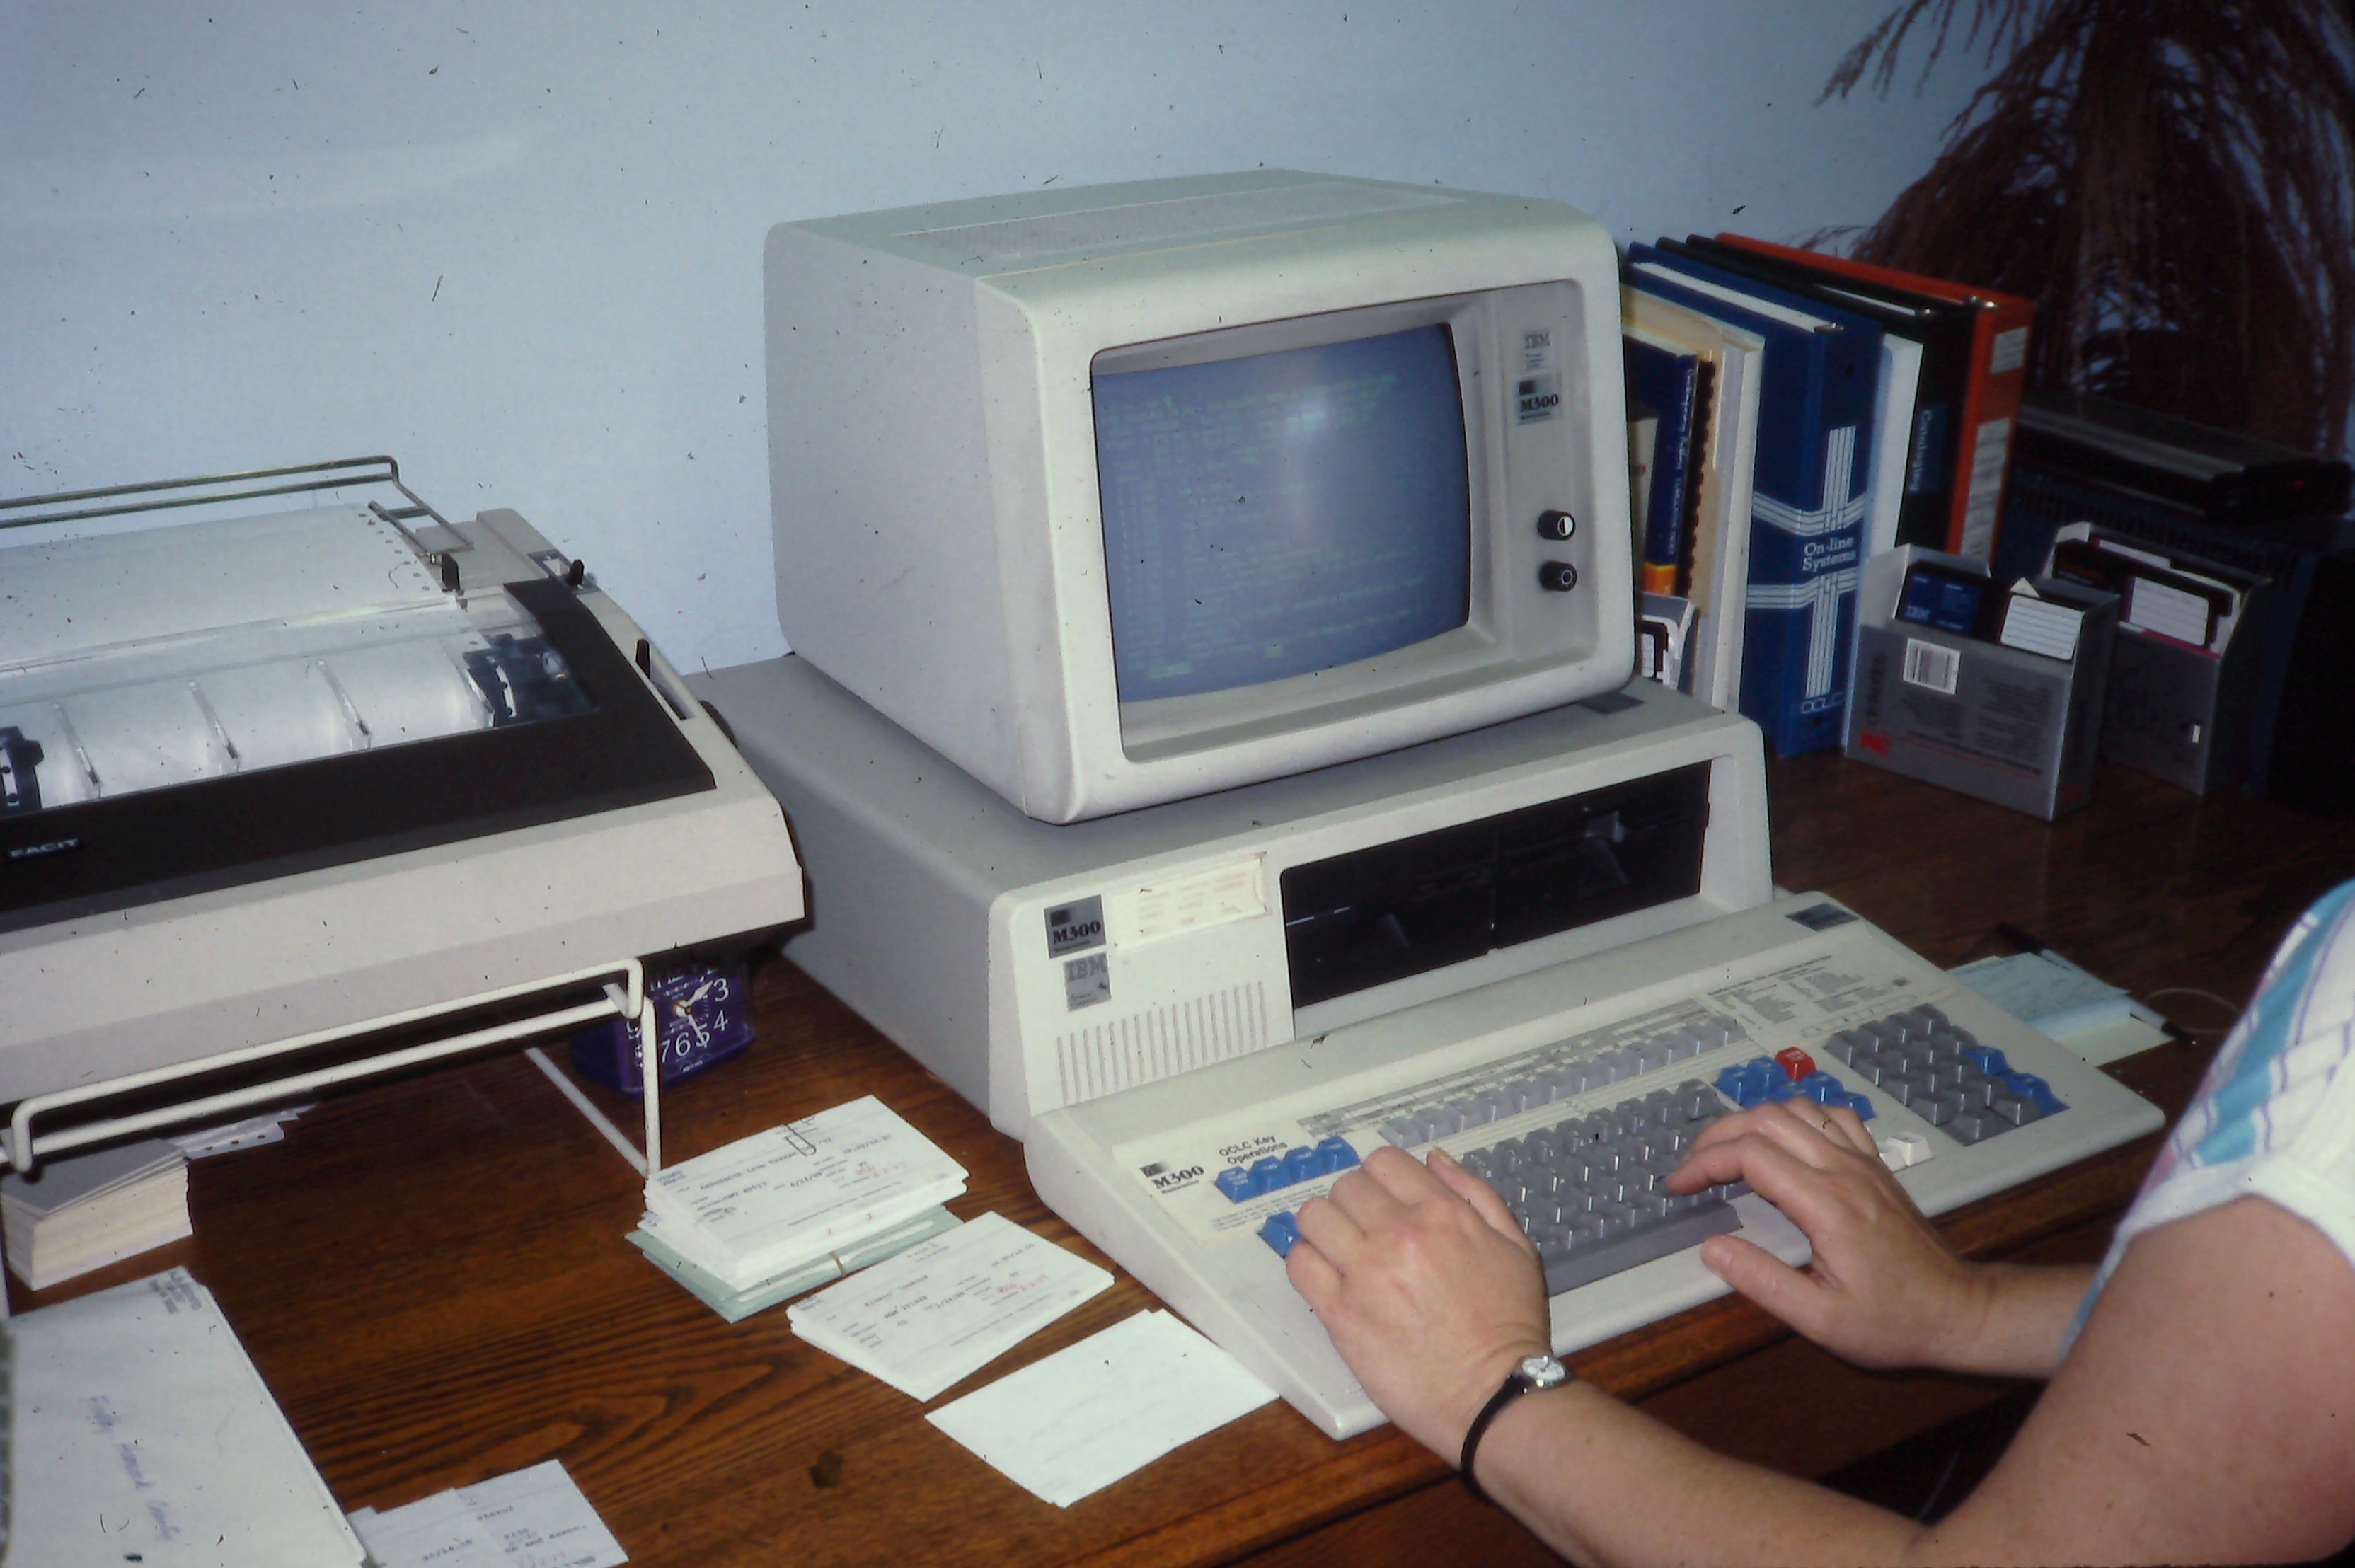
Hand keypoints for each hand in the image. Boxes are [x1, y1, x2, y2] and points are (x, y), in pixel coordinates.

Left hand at [1284, 1146, 1551, 1458]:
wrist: (1494, 1394)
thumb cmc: (1510, 1324)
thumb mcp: (1515, 1246)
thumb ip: (1475, 1194)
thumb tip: (1434, 1159)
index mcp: (1440, 1212)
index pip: (1382, 1162)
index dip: (1380, 1178)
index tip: (1385, 1201)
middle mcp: (1397, 1234)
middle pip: (1345, 1187)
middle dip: (1354, 1204)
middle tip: (1366, 1233)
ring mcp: (1363, 1272)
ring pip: (1313, 1217)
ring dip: (1325, 1229)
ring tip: (1341, 1253)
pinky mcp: (1339, 1313)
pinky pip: (1299, 1264)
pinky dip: (1307, 1264)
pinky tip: (1327, 1279)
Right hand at [1667, 1099, 1986, 1370]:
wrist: (1961, 1312)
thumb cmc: (1892, 1323)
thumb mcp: (1822, 1320)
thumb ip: (1763, 1281)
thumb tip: (1711, 1247)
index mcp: (1826, 1204)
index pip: (1750, 1155)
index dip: (1703, 1163)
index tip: (1678, 1186)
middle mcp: (1844, 1170)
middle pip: (1766, 1119)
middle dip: (1717, 1136)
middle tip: (1690, 1168)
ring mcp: (1864, 1162)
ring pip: (1798, 1109)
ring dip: (1752, 1121)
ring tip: (1726, 1153)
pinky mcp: (1876, 1166)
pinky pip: (1833, 1117)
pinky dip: (1797, 1116)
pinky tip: (1784, 1139)